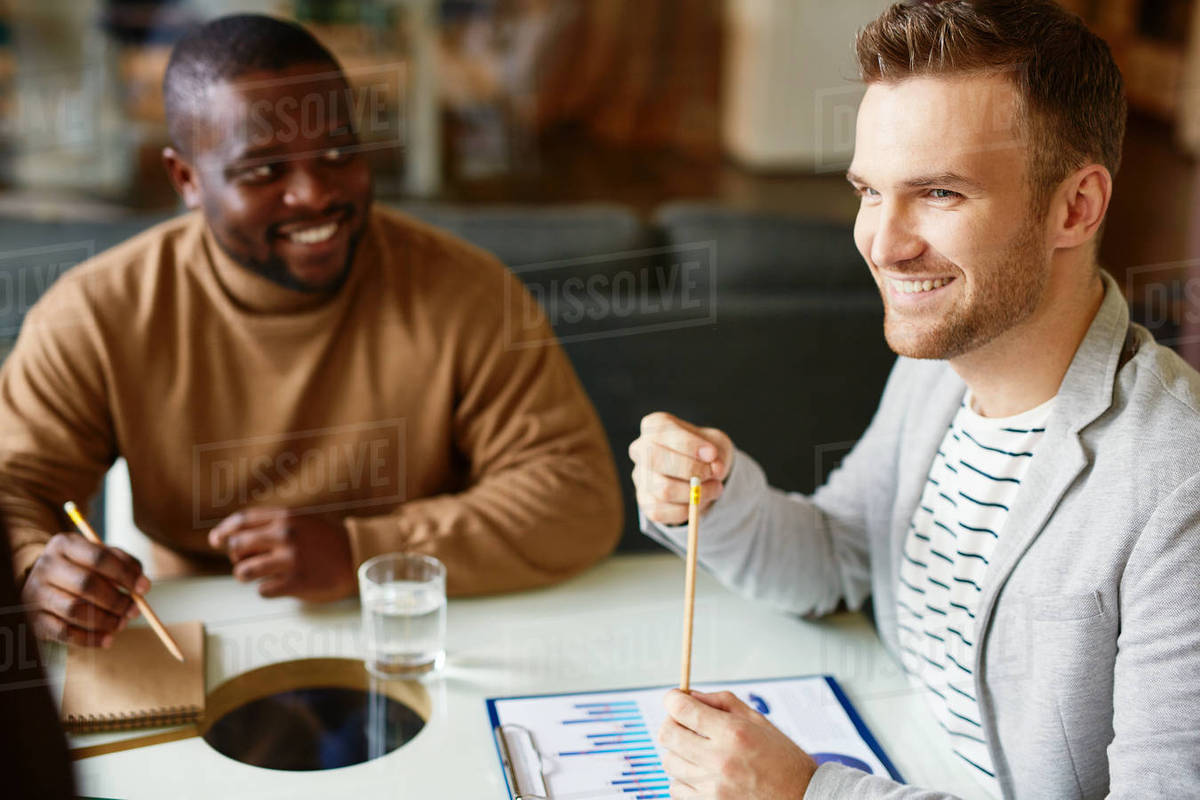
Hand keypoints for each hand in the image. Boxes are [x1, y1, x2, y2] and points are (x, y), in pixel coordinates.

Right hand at [20, 533, 147, 646]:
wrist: (44, 584)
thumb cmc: (81, 568)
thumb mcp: (99, 556)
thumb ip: (123, 563)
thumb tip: (142, 584)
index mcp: (64, 545)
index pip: (99, 558)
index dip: (125, 574)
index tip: (144, 588)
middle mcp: (46, 566)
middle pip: (86, 585)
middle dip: (116, 601)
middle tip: (135, 610)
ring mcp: (36, 593)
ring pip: (75, 610)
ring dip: (105, 621)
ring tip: (122, 623)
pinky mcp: (34, 619)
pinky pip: (64, 633)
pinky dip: (90, 638)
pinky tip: (107, 639)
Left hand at [208, 508, 355, 601]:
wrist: (357, 556)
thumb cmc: (326, 539)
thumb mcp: (302, 520)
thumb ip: (273, 524)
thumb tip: (234, 537)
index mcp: (285, 517)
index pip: (242, 521)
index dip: (223, 531)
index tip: (215, 541)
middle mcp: (285, 536)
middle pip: (237, 546)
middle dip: (235, 557)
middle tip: (244, 561)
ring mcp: (290, 560)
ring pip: (244, 571)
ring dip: (246, 575)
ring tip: (258, 575)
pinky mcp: (295, 582)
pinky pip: (263, 590)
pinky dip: (267, 589)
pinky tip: (279, 584)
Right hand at [629, 412, 733, 524]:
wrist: (701, 472)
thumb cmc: (705, 452)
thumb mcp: (716, 444)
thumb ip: (717, 454)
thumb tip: (714, 469)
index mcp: (655, 425)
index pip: (662, 431)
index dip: (688, 444)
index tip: (712, 454)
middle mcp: (640, 449)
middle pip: (655, 459)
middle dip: (689, 469)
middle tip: (713, 473)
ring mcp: (640, 477)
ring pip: (663, 489)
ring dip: (695, 492)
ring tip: (715, 488)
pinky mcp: (645, 501)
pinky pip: (662, 511)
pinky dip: (687, 510)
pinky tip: (699, 502)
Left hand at [658, 689, 817, 798]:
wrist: (801, 797)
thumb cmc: (782, 759)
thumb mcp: (758, 720)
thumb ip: (721, 702)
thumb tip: (689, 696)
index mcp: (733, 734)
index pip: (682, 710)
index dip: (672, 699)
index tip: (674, 699)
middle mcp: (719, 760)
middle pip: (667, 734)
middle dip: (672, 723)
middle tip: (684, 723)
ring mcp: (712, 788)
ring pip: (668, 762)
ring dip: (679, 752)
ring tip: (698, 751)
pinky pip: (675, 788)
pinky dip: (683, 778)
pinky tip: (701, 773)